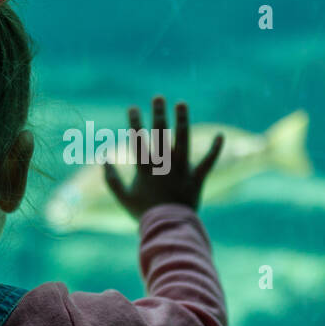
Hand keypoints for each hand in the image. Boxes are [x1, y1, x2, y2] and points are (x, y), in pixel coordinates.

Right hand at [103, 96, 224, 221]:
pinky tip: (220, 135)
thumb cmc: (143, 213)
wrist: (168, 228)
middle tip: (158, 97)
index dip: (134, 122)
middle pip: (161, 133)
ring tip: (182, 104)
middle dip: (158, 113)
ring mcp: (182, 169)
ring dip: (182, 120)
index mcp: (145, 167)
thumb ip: (111, 179)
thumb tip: (104, 158)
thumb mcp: (122, 197)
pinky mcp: (197, 178)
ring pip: (183, 140)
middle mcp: (164, 164)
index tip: (132, 107)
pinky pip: (208, 162)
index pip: (138, 139)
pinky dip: (215, 149)